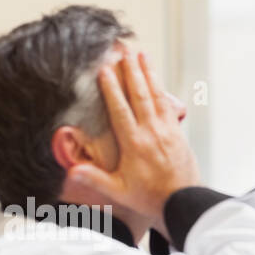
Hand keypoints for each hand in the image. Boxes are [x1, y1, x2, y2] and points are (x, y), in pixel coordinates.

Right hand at [67, 51, 198, 235]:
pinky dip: (162, 90)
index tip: (105, 69)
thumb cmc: (150, 198)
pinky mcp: (178, 134)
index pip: (120, 110)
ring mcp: (168, 131)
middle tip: (124, 50)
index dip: (112, 89)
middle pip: (140, 96)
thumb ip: (95, 179)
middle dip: (131, 71)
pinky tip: (157, 81)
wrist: (184, 203)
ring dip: (149, 74)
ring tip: (142, 55)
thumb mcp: (119, 192)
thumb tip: (70, 171)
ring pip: (156, 96)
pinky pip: (169, 107)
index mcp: (135, 144)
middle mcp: (152, 133)